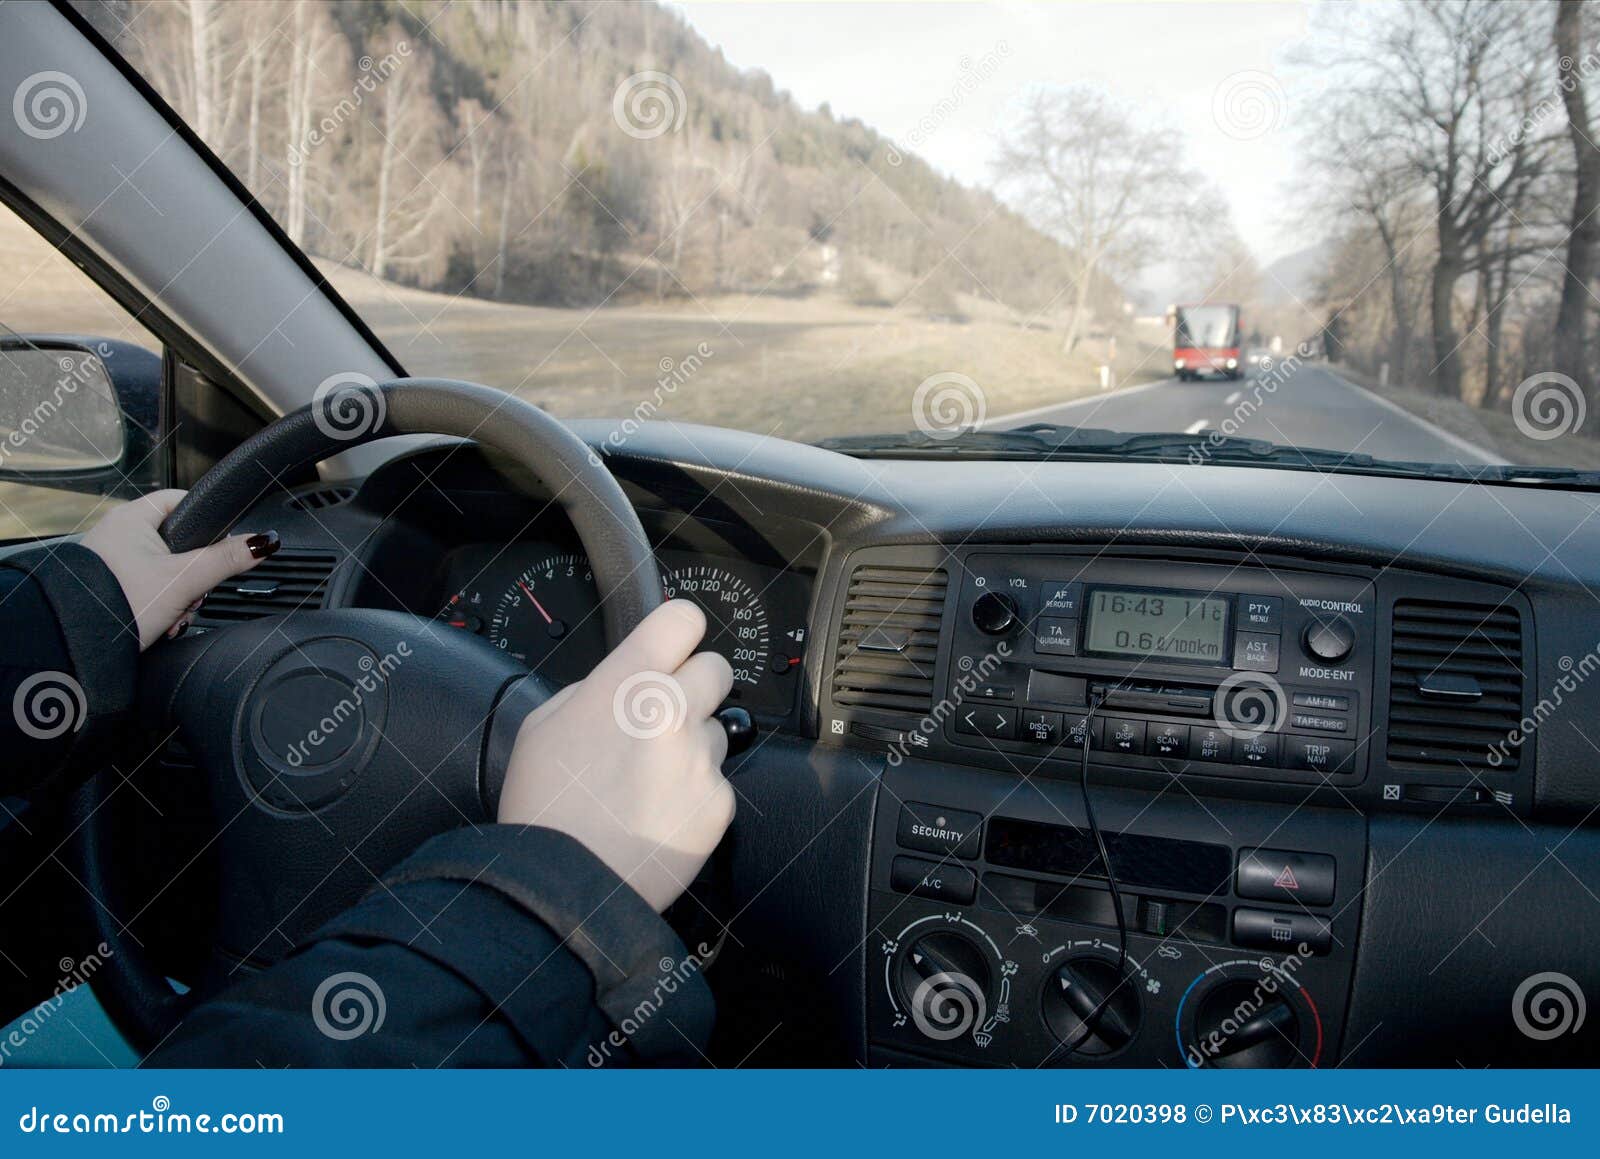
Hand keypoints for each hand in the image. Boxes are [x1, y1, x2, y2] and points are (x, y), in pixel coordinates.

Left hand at [80, 489, 279, 649]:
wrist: (75, 646)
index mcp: (131, 518)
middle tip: (193, 592)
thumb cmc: (118, 605)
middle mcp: (117, 534)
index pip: (182, 502)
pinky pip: (148, 585)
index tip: (222, 544)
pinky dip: (161, 603)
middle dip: (193, 574)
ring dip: (179, 594)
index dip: (208, 521)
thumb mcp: (185, 580)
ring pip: (166, 569)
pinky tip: (161, 620)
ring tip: (174, 613)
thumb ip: (226, 559)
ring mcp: (110, 560)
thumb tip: (263, 542)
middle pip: (179, 543)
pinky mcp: (108, 584)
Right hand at [497, 599, 736, 911]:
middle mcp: (673, 712)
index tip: (672, 646)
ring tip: (649, 782)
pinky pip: (717, 784)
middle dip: (694, 686)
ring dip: (693, 746)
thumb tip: (621, 683)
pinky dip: (695, 797)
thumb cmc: (544, 808)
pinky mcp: (719, 804)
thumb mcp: (542, 726)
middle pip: (716, 668)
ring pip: (717, 731)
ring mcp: (702, 760)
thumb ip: (591, 691)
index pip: (682, 618)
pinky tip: (658, 816)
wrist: (563, 888)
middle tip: (664, 717)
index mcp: (628, 684)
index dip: (678, 631)